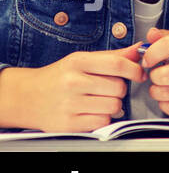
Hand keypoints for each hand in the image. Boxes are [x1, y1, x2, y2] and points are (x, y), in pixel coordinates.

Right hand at [0, 44, 144, 131]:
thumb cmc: (58, 77)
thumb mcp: (81, 60)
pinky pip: (102, 122)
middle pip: (119, 88)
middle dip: (119, 89)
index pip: (118, 64)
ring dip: (112, 105)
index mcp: (77, 62)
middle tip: (108, 89)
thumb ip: (112, 56)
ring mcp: (69, 104)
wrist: (25, 97)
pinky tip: (91, 111)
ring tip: (99, 100)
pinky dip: (102, 118)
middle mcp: (72, 82)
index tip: (139, 74)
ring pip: (113, 106)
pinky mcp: (67, 124)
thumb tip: (139, 48)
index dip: (135, 70)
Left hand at [139, 26, 168, 123]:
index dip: (153, 52)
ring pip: (165, 93)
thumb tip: (152, 33)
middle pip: (165, 74)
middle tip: (158, 76)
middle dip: (154, 77)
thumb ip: (167, 38)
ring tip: (164, 87)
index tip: (147, 60)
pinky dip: (166, 105)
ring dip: (157, 92)